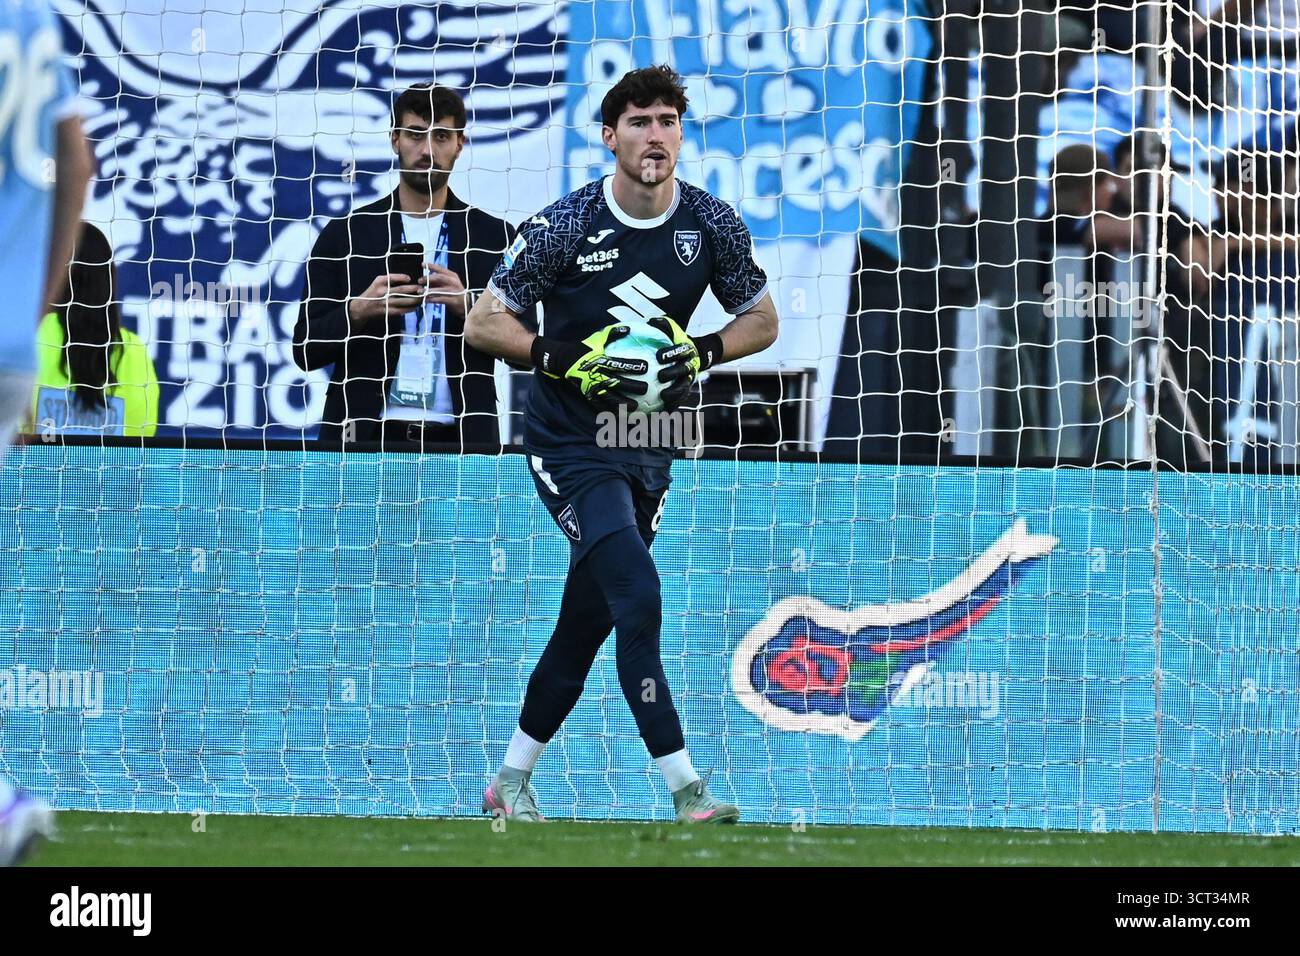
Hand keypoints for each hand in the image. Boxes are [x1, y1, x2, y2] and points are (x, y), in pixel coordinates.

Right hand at [347, 273, 424, 325]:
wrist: (361, 308)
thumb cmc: (373, 292)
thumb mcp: (378, 282)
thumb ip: (390, 280)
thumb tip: (408, 279)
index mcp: (379, 282)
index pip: (392, 277)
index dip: (402, 277)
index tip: (410, 278)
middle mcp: (382, 292)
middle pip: (401, 290)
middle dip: (414, 289)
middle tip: (423, 289)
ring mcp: (385, 303)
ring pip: (403, 301)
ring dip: (415, 300)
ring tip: (422, 298)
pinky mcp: (387, 312)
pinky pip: (402, 310)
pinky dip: (410, 308)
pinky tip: (416, 306)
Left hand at [422, 262, 467, 318]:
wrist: (467, 304)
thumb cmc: (455, 293)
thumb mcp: (449, 283)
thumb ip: (439, 280)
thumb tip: (425, 278)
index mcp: (452, 276)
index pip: (441, 268)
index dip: (431, 266)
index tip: (422, 264)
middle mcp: (453, 282)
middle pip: (439, 277)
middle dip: (427, 278)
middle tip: (419, 281)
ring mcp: (454, 291)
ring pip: (438, 289)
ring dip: (427, 290)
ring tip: (420, 292)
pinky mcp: (453, 301)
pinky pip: (440, 299)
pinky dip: (431, 299)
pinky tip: (425, 300)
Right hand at [532, 324, 649, 409]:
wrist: (563, 360)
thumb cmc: (583, 348)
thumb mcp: (596, 338)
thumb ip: (612, 333)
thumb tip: (628, 328)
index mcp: (600, 361)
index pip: (619, 364)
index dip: (632, 365)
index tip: (646, 367)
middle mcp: (597, 375)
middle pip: (617, 383)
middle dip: (632, 387)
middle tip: (645, 389)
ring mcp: (592, 387)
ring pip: (610, 398)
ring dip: (623, 404)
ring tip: (636, 407)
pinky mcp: (588, 395)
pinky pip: (601, 406)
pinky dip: (611, 411)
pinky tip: (622, 416)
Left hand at [648, 315, 700, 409]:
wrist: (696, 354)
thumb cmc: (677, 340)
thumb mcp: (671, 330)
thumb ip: (662, 325)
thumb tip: (650, 321)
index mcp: (687, 350)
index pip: (680, 351)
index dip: (671, 353)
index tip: (659, 356)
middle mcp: (690, 365)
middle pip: (684, 371)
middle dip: (673, 374)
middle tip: (660, 376)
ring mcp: (689, 379)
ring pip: (684, 388)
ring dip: (675, 393)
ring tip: (663, 397)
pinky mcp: (686, 390)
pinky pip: (680, 399)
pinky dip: (673, 406)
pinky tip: (661, 412)